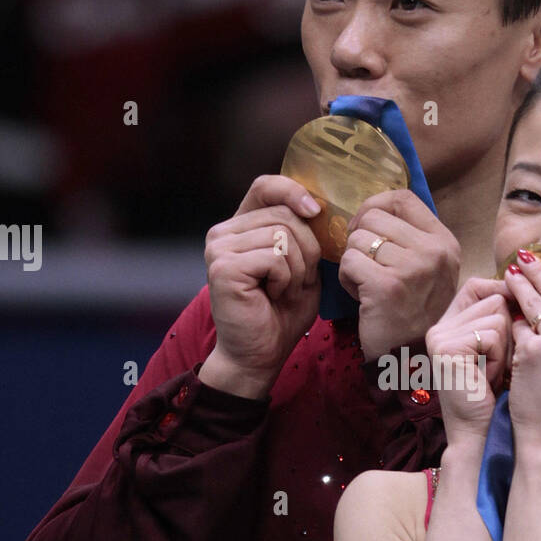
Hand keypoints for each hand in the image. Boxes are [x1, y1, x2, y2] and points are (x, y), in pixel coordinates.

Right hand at [200, 175, 322, 395]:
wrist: (260, 354)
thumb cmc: (282, 312)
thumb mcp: (302, 265)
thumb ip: (306, 234)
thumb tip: (321, 205)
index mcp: (241, 226)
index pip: (266, 186)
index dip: (293, 191)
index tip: (317, 211)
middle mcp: (223, 232)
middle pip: (285, 215)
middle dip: (307, 250)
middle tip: (296, 282)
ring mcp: (218, 248)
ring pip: (283, 235)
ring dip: (298, 269)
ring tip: (284, 291)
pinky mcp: (223, 267)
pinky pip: (275, 257)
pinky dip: (286, 280)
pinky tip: (273, 296)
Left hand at [339, 190, 460, 361]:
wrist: (411, 361)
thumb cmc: (413, 314)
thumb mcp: (426, 270)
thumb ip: (408, 238)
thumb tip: (369, 209)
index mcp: (445, 242)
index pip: (401, 197)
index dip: (374, 206)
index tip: (365, 228)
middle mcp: (434, 251)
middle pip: (373, 216)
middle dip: (359, 239)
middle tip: (366, 267)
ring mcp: (413, 267)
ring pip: (357, 239)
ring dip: (352, 261)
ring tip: (366, 285)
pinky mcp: (387, 286)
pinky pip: (349, 260)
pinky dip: (346, 278)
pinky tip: (360, 296)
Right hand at [425, 277, 514, 442]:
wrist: (479, 435)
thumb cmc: (495, 397)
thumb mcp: (499, 350)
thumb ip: (504, 319)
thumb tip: (528, 286)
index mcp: (448, 325)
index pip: (478, 286)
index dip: (504, 293)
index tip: (523, 311)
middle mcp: (439, 327)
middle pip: (493, 298)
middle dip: (509, 331)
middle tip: (500, 365)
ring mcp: (439, 336)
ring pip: (497, 315)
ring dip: (506, 347)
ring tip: (494, 373)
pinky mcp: (446, 347)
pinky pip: (491, 334)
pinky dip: (499, 358)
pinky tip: (488, 379)